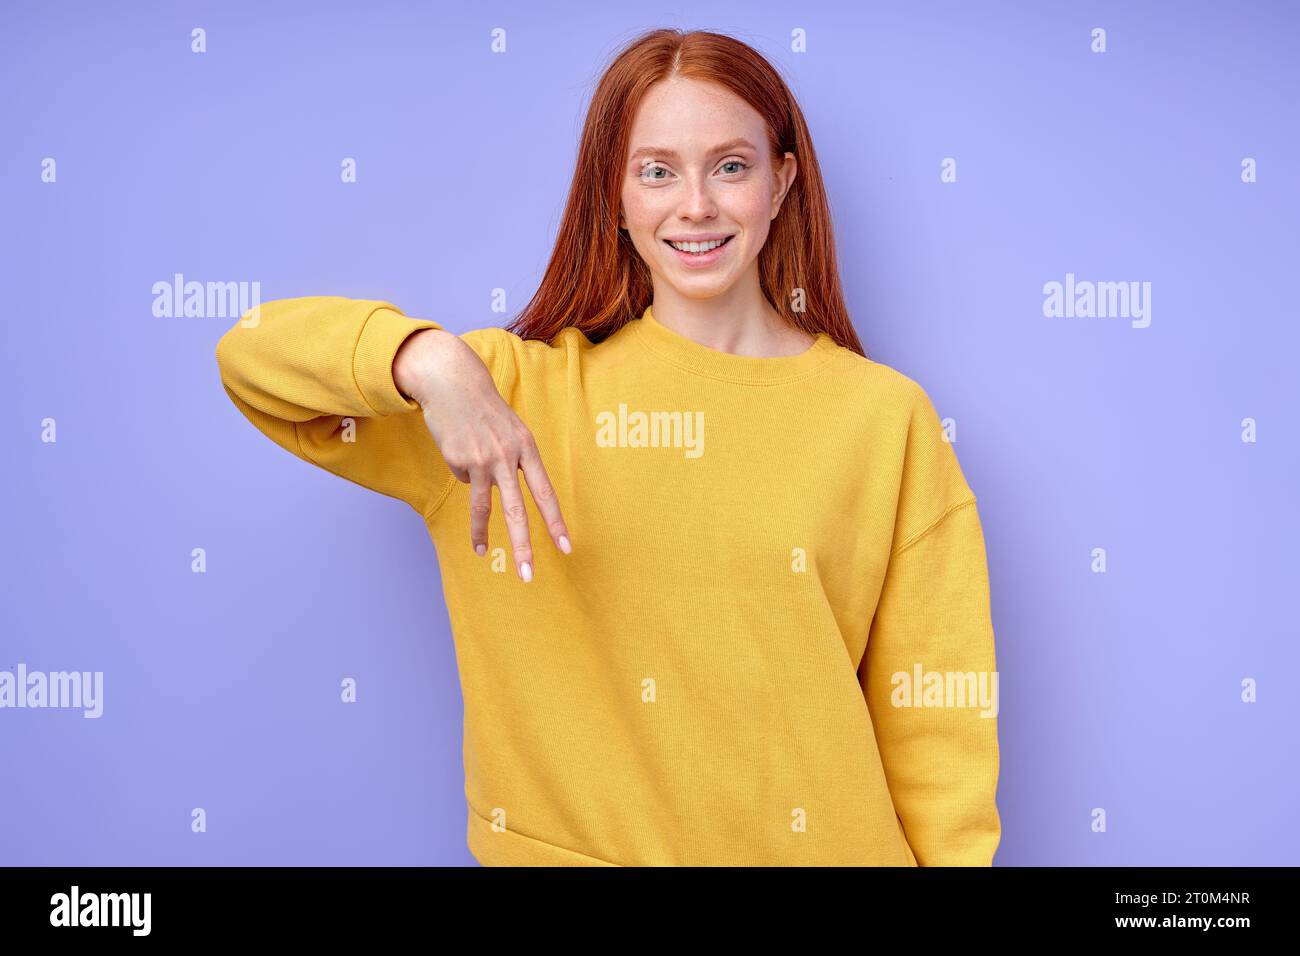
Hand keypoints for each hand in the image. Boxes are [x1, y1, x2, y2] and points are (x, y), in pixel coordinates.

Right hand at [394, 328, 570, 580]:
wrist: (453, 381)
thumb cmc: (486, 409)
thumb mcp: (511, 431)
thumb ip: (514, 461)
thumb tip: (496, 494)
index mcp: (528, 448)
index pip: (545, 493)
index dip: (555, 522)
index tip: (565, 547)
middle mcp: (508, 456)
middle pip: (518, 510)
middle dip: (523, 546)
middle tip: (528, 575)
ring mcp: (482, 458)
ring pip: (485, 506)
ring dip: (482, 534)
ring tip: (482, 554)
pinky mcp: (459, 458)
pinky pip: (463, 478)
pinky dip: (462, 470)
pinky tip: (459, 448)